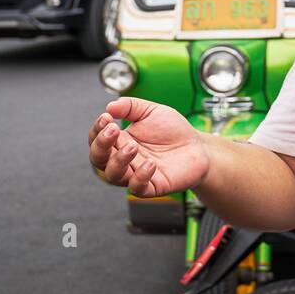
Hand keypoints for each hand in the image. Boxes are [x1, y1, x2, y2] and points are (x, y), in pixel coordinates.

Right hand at [88, 97, 209, 197]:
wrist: (198, 146)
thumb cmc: (173, 130)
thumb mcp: (151, 111)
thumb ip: (130, 106)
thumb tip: (110, 106)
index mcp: (119, 141)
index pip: (97, 140)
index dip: (97, 130)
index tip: (106, 117)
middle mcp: (123, 159)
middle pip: (98, 160)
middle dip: (100, 145)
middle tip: (113, 130)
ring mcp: (135, 174)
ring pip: (113, 176)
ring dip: (118, 161)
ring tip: (132, 146)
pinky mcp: (152, 186)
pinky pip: (137, 188)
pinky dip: (139, 177)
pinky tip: (150, 163)